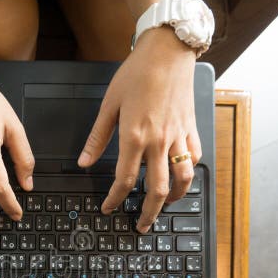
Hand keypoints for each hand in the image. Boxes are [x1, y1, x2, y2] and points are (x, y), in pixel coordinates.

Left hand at [77, 27, 201, 232]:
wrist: (168, 51)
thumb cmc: (138, 73)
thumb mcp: (109, 104)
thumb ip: (97, 137)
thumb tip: (83, 161)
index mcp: (135, 137)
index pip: (124, 180)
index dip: (114, 199)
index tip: (108, 208)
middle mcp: (159, 142)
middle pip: (157, 189)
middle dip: (148, 213)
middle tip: (141, 226)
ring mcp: (179, 137)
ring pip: (182, 180)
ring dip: (174, 199)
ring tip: (164, 208)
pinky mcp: (191, 129)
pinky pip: (194, 159)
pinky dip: (189, 173)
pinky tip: (181, 178)